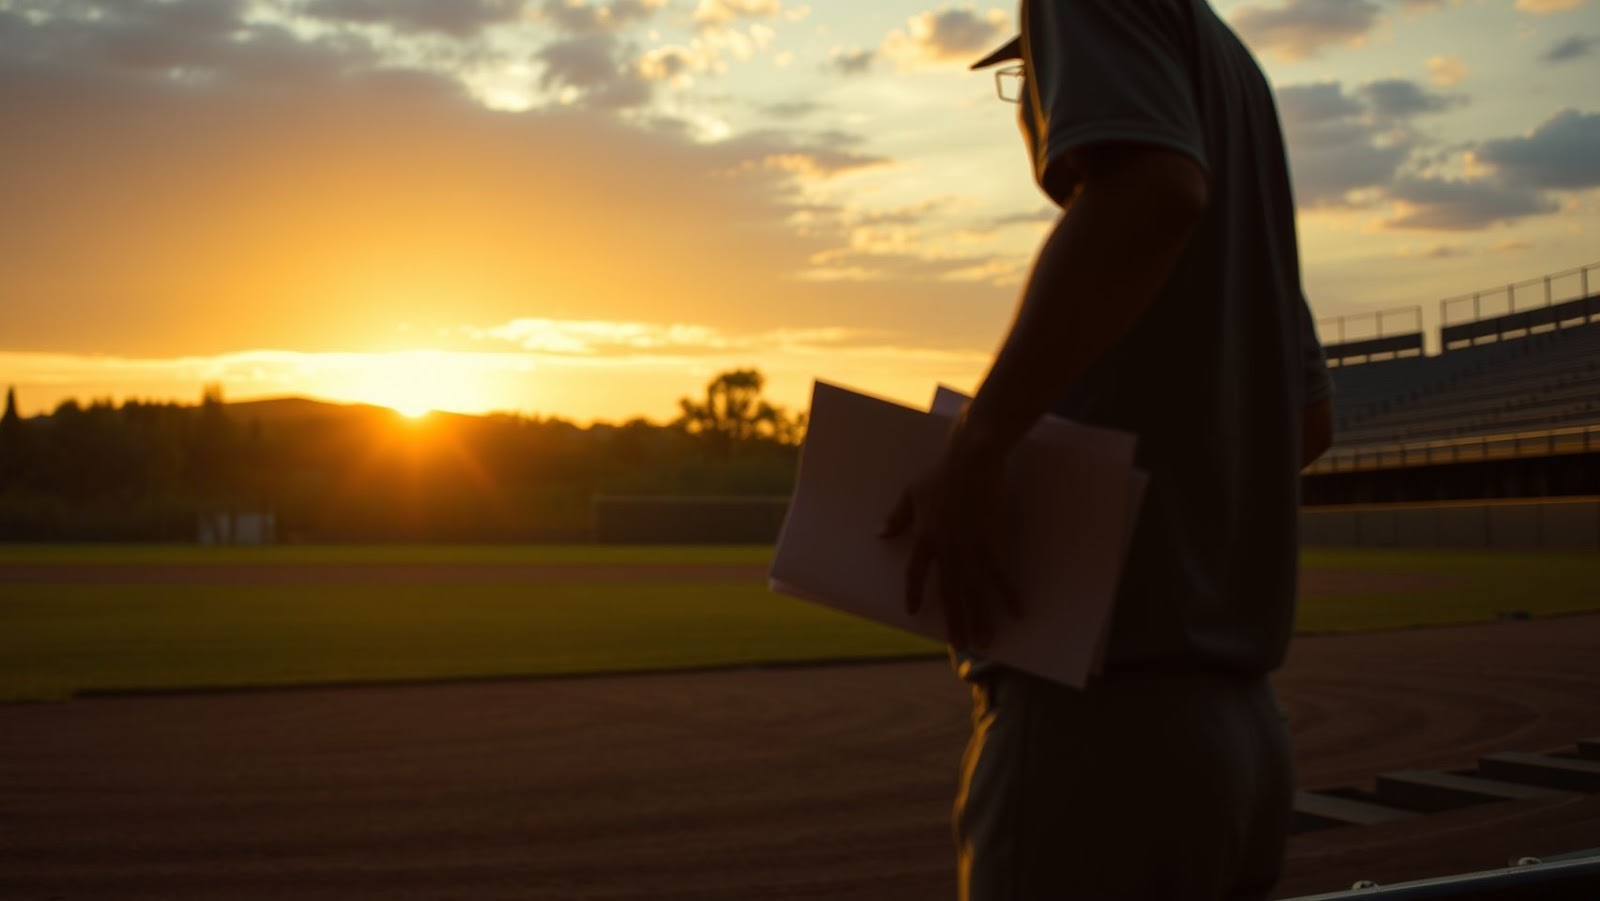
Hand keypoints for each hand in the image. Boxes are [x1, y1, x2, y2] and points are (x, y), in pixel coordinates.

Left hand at [879, 451, 1021, 651]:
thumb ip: (897, 517)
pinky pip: (1000, 575)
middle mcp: (946, 549)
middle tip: (961, 644)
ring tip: (985, 641)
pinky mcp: (992, 541)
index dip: (914, 593)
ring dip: (980, 618)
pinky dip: (1007, 595)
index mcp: (924, 538)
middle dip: (955, 620)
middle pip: (949, 592)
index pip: (916, 574)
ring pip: (973, 591)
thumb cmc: (940, 472)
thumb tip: (880, 535)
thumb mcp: (911, 492)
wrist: (971, 460)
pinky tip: (1016, 612)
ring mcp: (970, 548)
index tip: (912, 612)